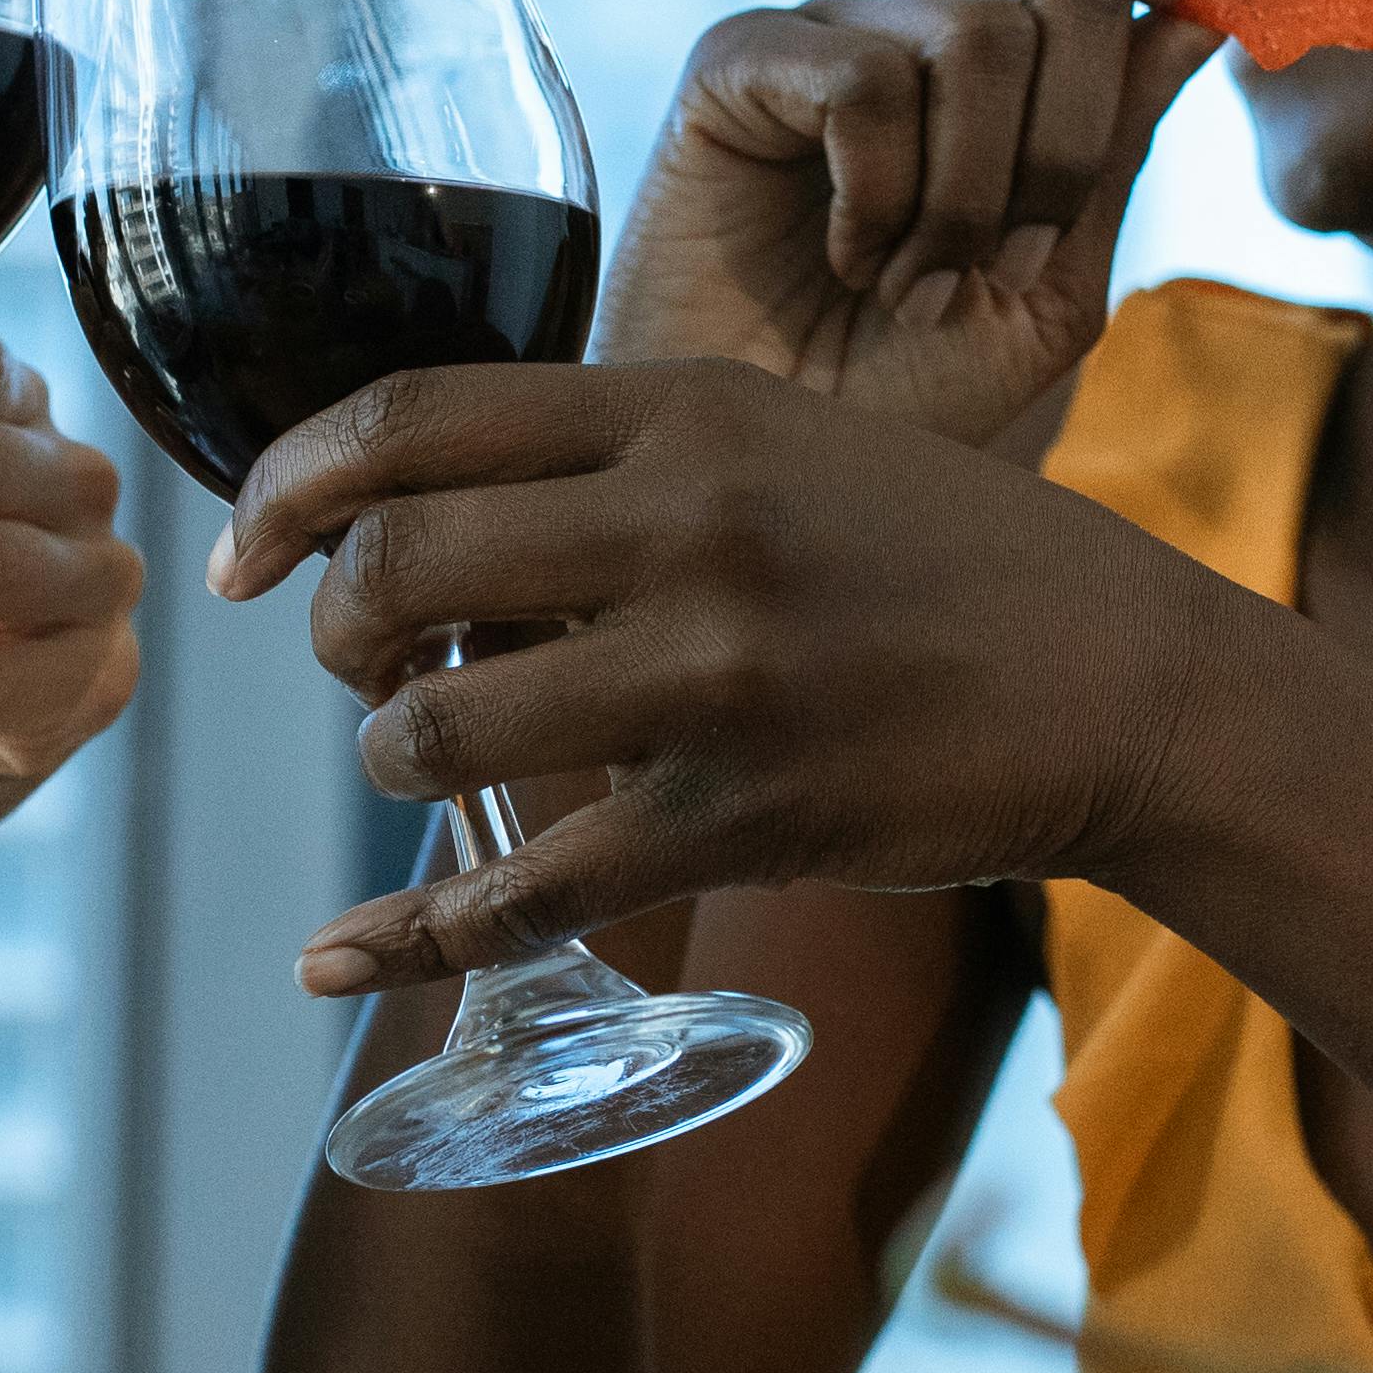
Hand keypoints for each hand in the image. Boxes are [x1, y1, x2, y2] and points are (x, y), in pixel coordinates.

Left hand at [206, 355, 1231, 988]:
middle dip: (330, 629)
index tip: (242, 549)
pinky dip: (411, 940)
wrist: (1130, 679)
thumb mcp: (788, 441)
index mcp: (685, 408)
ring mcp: (715, 677)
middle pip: (393, 566)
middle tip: (357, 668)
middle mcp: (687, 525)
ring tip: (428, 764)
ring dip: (391, 763)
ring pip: (438, 728)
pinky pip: (525, 897)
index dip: (286, 485)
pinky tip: (341, 963)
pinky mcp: (744, 819)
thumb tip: (433, 514)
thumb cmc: (950, 556)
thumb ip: (623, 459)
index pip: (413, 417)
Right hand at [598, 0, 1225, 445]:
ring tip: (917, 285)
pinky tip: (848, 258)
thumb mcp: (1054, 282)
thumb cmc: (908, 387)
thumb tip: (1203, 9)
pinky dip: (880, 198)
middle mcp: (928, 18)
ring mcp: (834, 27)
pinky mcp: (741, 58)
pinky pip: (865, 81)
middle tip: (1013, 262)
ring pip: (980, 37)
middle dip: (1074, 142)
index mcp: (1020, 58)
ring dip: (971, 199)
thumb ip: (1119, 150)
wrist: (778, 468)